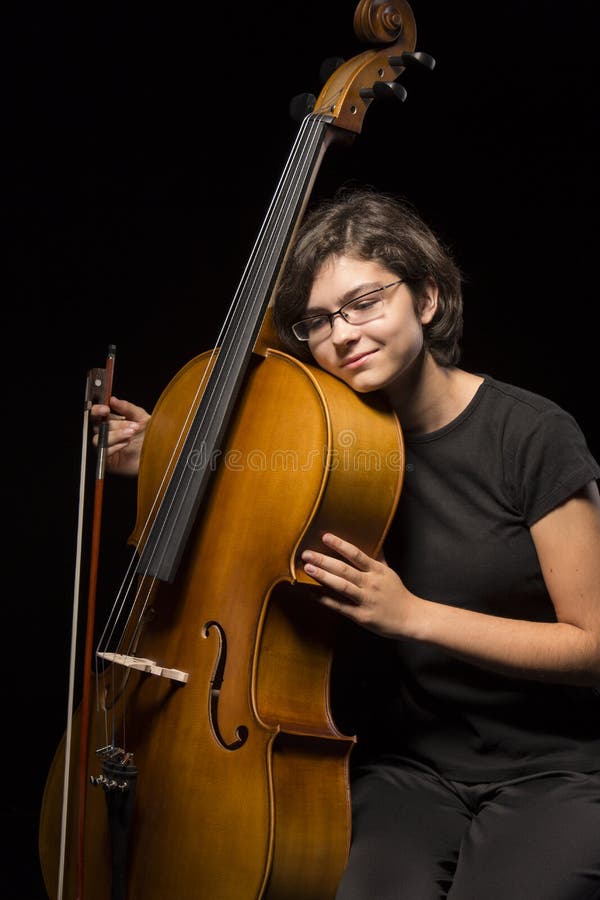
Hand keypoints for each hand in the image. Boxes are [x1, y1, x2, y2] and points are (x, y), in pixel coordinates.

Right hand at [91, 395, 149, 475]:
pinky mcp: (109, 460)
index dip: (98, 411)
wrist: (159, 454)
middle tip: (132, 425)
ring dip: (116, 435)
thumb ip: (127, 408)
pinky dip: (115, 446)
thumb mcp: (142, 418)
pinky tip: (126, 444)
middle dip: (115, 424)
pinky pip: (104, 451)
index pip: (98, 414)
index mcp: (114, 421)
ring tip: (131, 434)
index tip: (106, 409)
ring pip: (99, 438)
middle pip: (98, 425)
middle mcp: (108, 433)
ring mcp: (108, 446)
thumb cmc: (151, 437)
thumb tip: (113, 400)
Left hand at [301, 532, 417, 637]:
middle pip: (345, 569)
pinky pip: (339, 606)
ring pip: (342, 586)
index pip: (356, 554)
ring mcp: (366, 600)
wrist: (411, 618)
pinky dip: (324, 599)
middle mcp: (371, 583)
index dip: (340, 545)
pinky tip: (311, 592)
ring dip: (323, 577)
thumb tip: (374, 539)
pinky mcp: (361, 616)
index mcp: (377, 571)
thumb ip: (378, 557)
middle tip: (306, 553)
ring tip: (307, 568)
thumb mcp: (389, 572)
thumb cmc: (397, 593)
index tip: (325, 537)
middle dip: (324, 560)